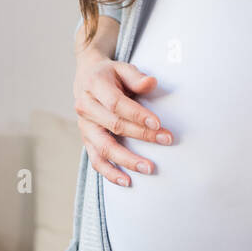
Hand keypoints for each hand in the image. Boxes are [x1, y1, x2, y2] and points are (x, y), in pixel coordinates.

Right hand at [74, 47, 172, 186]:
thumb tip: (151, 83)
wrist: (86, 78)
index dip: (137, 114)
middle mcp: (85, 107)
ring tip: (149, 168)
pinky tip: (127, 181)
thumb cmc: (110, 74)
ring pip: (103, 147)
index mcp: (94, 86)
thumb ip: (136, 76)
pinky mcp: (87, 140)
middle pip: (114, 126)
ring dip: (126, 160)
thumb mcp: (122, 68)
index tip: (158, 122)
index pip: (116, 103)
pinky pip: (96, 160)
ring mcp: (84, 126)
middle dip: (142, 135)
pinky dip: (110, 173)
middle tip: (167, 140)